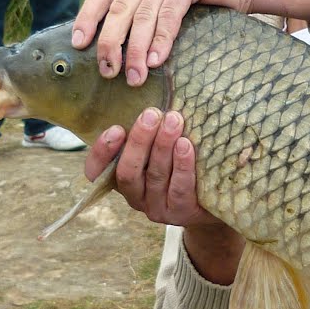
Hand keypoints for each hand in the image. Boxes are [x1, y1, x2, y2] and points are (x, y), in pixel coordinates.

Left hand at [72, 0, 288, 85]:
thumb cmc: (199, 0)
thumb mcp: (161, 3)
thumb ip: (139, 15)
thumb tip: (111, 50)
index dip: (87, 19)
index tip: (78, 44)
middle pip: (119, 9)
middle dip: (110, 43)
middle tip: (108, 71)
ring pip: (143, 17)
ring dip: (135, 51)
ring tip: (133, 77)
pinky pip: (168, 16)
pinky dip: (160, 41)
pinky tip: (155, 61)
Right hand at [84, 108, 241, 282]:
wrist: (213, 200)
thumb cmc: (179, 163)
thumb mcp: (157, 148)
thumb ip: (148, 131)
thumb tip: (150, 97)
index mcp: (121, 178)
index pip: (96, 172)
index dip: (101, 152)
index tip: (115, 128)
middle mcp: (135, 196)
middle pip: (128, 171)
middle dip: (139, 140)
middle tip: (151, 114)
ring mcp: (157, 208)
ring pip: (155, 176)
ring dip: (163, 145)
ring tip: (173, 120)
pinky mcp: (180, 212)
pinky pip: (180, 188)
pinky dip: (182, 165)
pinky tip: (185, 145)